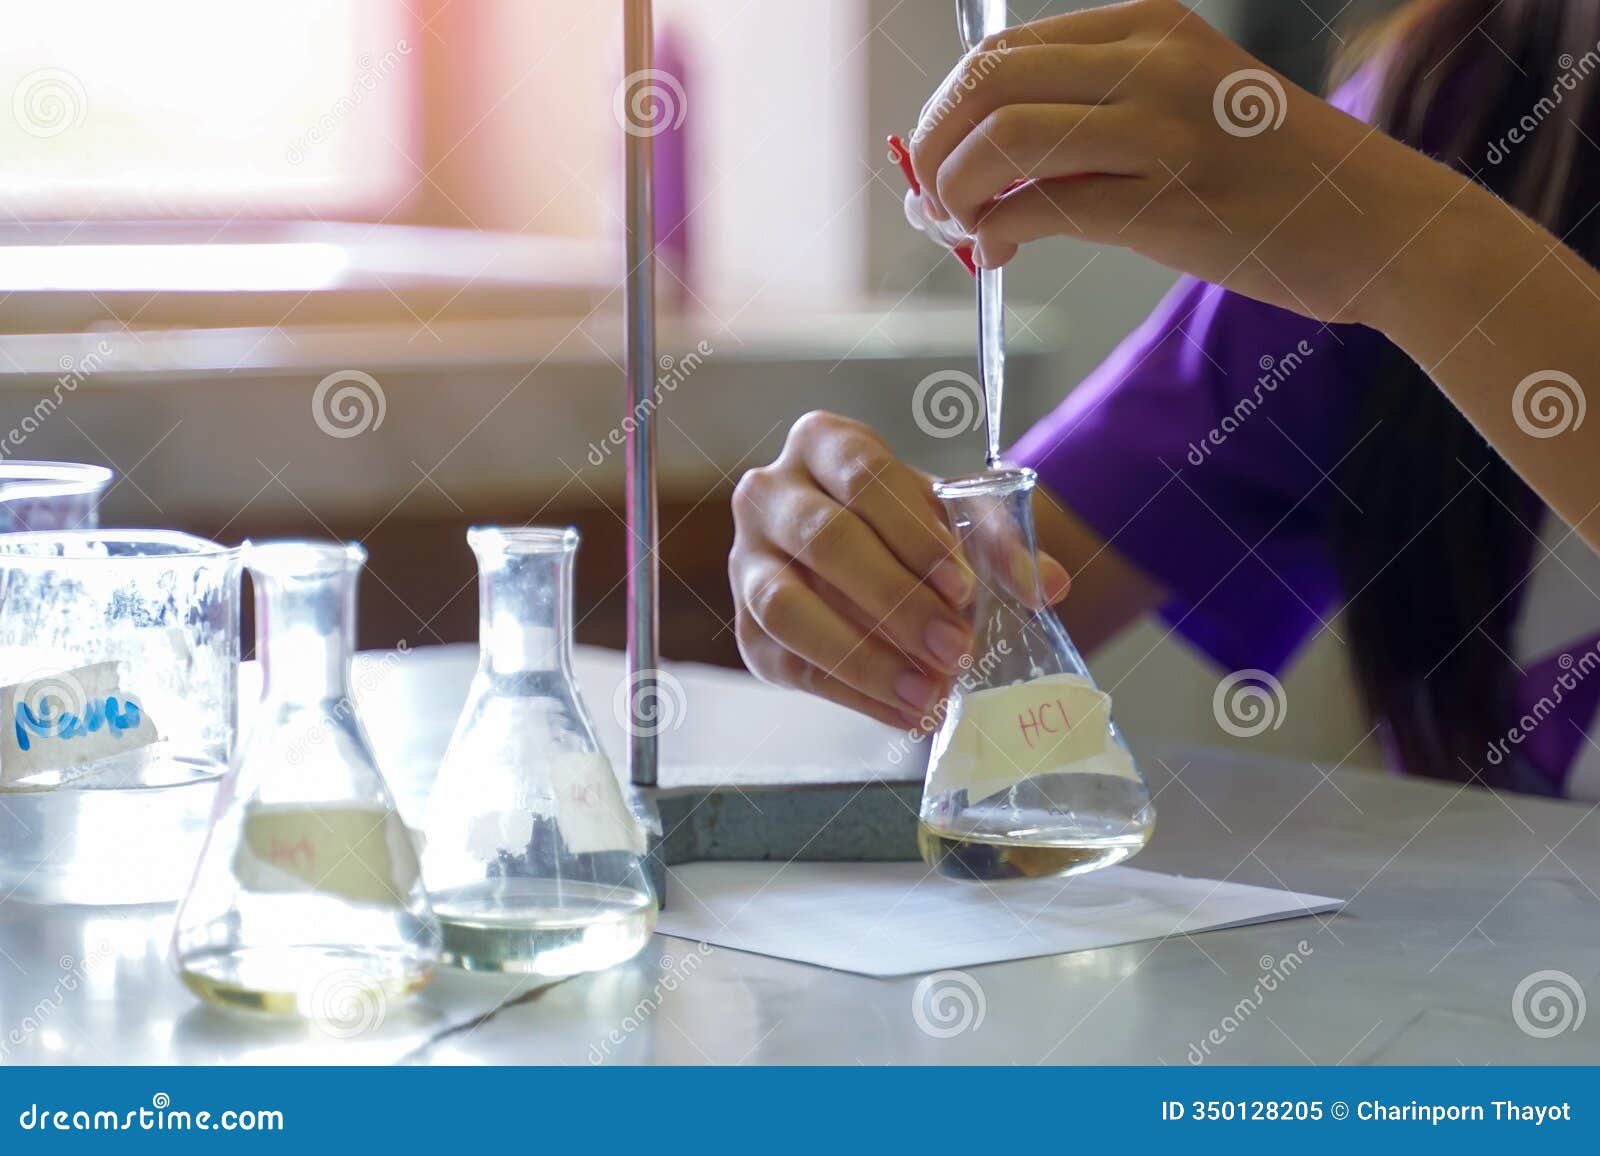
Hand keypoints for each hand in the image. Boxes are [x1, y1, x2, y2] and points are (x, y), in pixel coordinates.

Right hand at [729, 412, 1070, 727]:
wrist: (852, 561)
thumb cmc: (902, 528)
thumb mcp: (951, 518)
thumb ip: (999, 543)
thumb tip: (1048, 585)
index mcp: (822, 443)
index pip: (865, 478)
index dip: (916, 535)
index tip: (964, 588)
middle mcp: (768, 495)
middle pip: (825, 541)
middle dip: (897, 601)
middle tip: (956, 650)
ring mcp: (746, 563)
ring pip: (788, 608)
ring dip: (864, 657)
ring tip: (929, 693)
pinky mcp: (747, 630)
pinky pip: (792, 665)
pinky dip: (854, 694)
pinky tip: (905, 711)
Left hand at [908, 0, 1464, 323]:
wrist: (1379, 223)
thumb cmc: (1275, 178)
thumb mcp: (1183, 111)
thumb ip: (1088, 124)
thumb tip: (975, 165)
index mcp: (1149, 25)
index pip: (1000, 52)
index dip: (945, 112)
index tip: (936, 162)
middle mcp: (1152, 59)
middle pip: (985, 83)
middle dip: (935, 147)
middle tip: (934, 199)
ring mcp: (1161, 125)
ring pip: (1002, 138)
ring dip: (956, 192)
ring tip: (962, 229)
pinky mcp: (1167, 199)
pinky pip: (1039, 206)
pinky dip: (994, 235)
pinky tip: (996, 255)